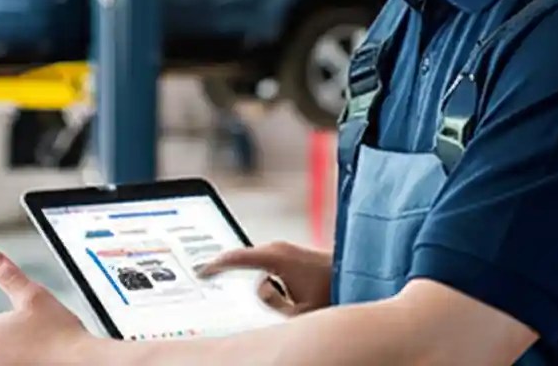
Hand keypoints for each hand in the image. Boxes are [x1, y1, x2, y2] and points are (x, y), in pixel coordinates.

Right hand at [196, 241, 332, 315]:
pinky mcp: (290, 255)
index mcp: (275, 256)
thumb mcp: (297, 310)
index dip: (214, 265)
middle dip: (229, 271)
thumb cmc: (332, 290)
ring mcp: (284, 250)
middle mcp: (278, 248)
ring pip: (256, 267)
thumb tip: (258, 288)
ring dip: (253, 280)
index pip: (234, 257)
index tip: (200, 271)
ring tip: (262, 295)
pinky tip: (280, 296)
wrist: (357, 275)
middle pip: (242, 260)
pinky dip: (265, 280)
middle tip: (210, 278)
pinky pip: (267, 268)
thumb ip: (270, 301)